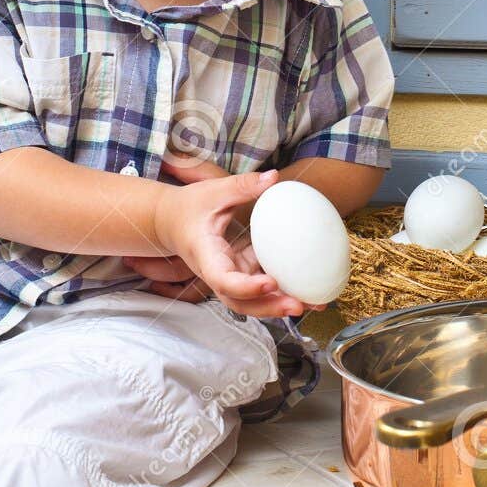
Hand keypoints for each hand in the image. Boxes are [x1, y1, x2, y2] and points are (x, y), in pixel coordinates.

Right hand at [151, 167, 305, 317]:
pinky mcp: (241, 271)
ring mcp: (230, 275)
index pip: (223, 280)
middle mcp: (217, 273)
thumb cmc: (190, 206)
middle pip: (240, 302)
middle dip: (269, 308)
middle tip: (299, 305)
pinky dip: (282, 291)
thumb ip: (243, 186)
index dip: (246, 287)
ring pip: (252, 301)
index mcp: (207, 255)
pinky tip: (309, 291)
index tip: (271, 283)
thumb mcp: (214, 191)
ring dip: (280, 305)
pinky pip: (260, 288)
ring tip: (314, 304)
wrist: (172, 222)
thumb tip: (274, 177)